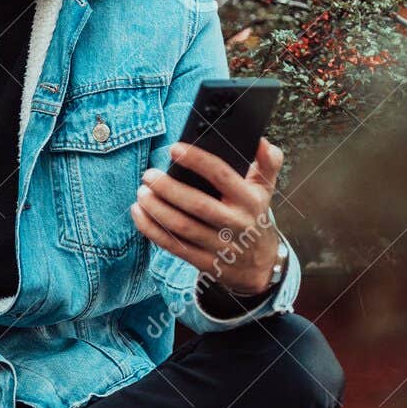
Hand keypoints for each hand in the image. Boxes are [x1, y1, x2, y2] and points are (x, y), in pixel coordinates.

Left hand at [130, 137, 284, 295]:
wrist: (260, 266)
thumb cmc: (255, 217)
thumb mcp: (266, 189)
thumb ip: (268, 163)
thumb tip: (260, 141)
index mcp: (249, 200)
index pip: (222, 175)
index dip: (197, 161)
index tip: (174, 149)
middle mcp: (235, 223)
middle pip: (197, 204)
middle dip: (169, 188)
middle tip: (149, 174)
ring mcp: (219, 245)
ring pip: (183, 227)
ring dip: (157, 209)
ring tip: (142, 192)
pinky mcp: (204, 261)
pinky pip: (174, 246)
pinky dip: (152, 230)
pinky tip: (139, 213)